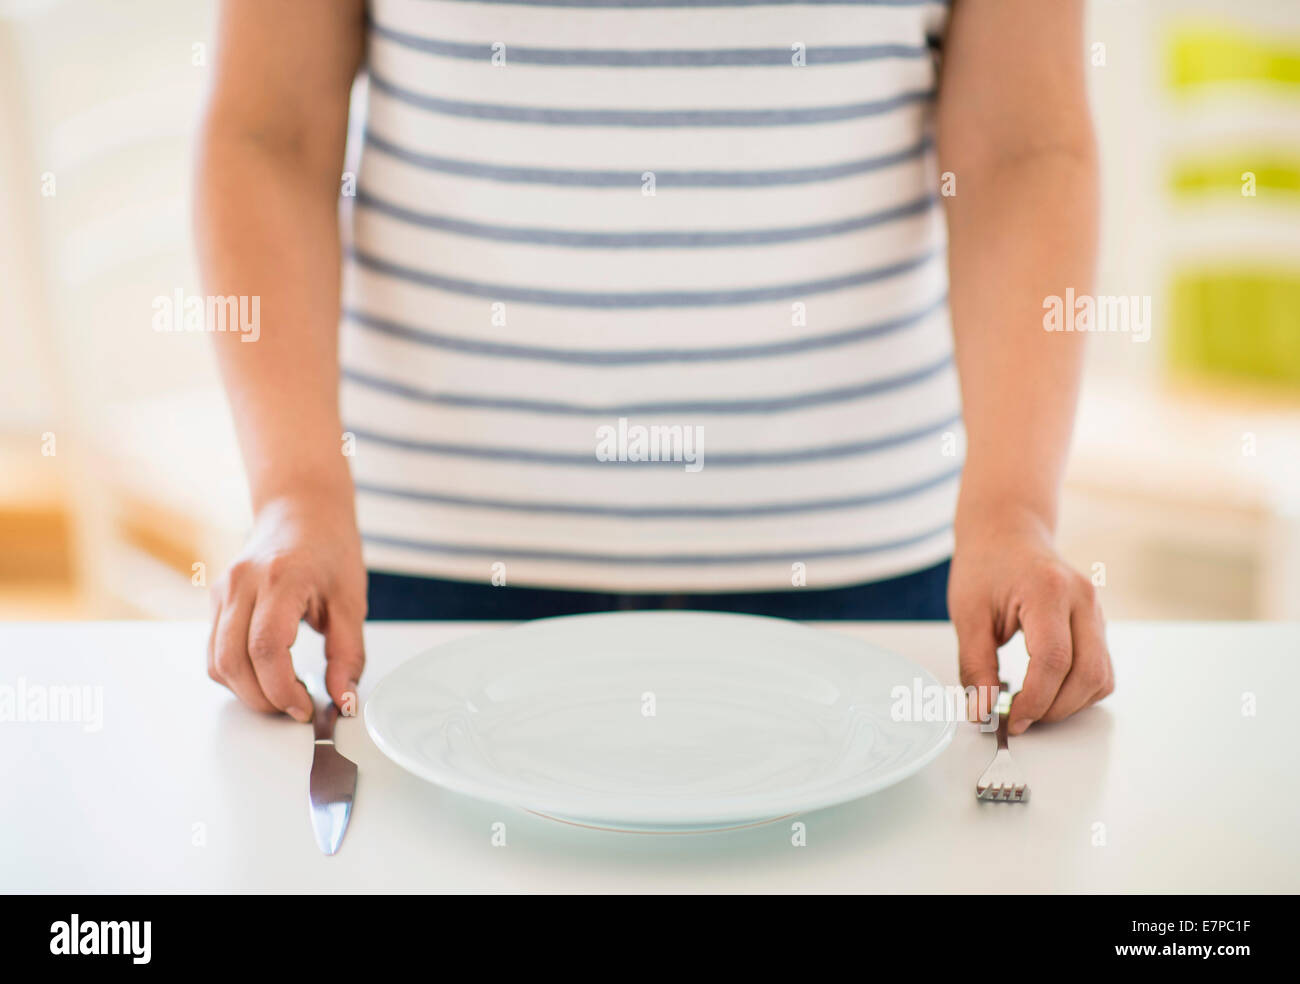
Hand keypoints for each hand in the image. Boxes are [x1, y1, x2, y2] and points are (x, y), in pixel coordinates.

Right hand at [207, 494, 366, 719]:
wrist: (301, 510)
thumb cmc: (330, 548)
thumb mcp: (351, 601)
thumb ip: (348, 654)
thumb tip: (343, 700)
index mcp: (281, 578)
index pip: (266, 647)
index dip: (282, 689)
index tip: (306, 707)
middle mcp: (243, 583)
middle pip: (234, 661)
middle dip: (264, 699)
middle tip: (297, 708)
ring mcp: (223, 590)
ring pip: (217, 661)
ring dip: (247, 691)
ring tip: (284, 694)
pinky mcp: (216, 599)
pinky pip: (214, 651)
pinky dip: (236, 675)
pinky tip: (266, 676)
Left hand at [948, 502, 1112, 733]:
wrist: (1007, 532)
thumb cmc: (985, 566)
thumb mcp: (967, 615)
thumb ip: (975, 667)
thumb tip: (982, 712)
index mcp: (1048, 590)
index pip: (1054, 659)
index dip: (1035, 700)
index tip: (1010, 720)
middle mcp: (1082, 599)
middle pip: (1087, 673)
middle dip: (1053, 708)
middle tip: (1018, 719)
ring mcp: (1096, 611)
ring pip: (1101, 677)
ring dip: (1069, 704)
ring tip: (1030, 706)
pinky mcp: (1098, 623)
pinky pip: (1101, 669)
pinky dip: (1079, 691)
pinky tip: (1047, 691)